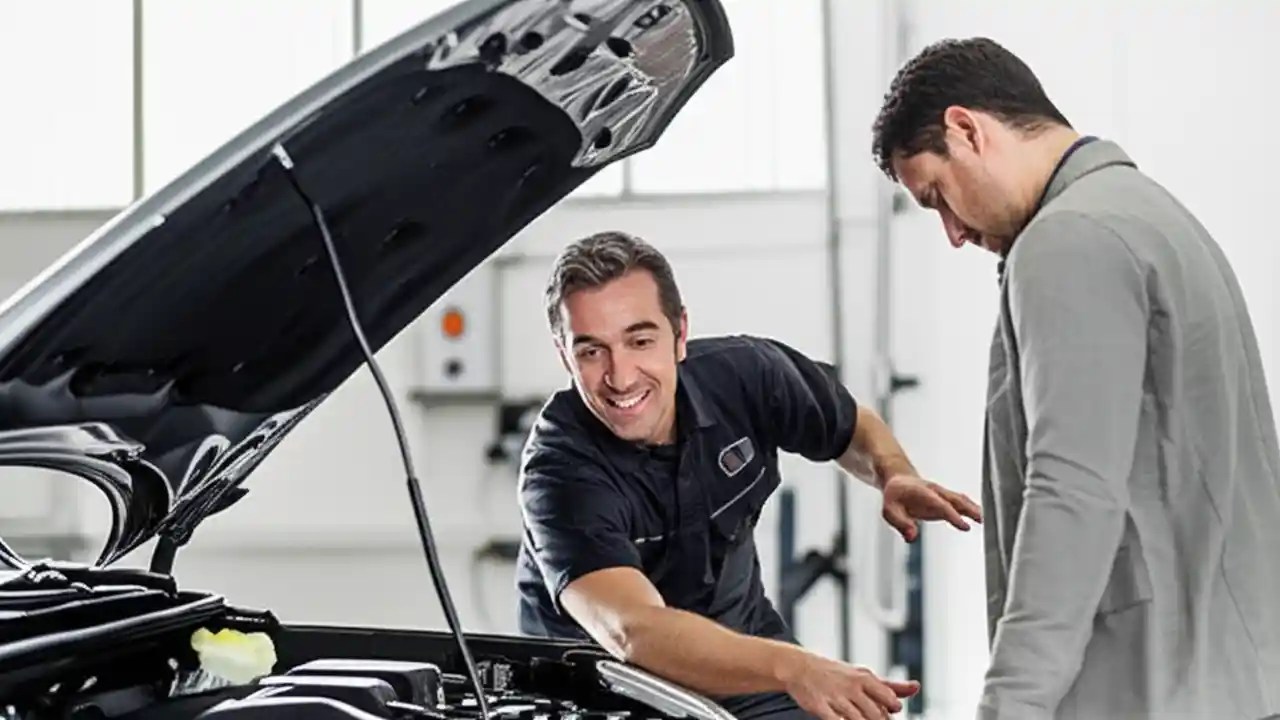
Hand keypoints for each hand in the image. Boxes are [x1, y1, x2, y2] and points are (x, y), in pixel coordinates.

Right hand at [782, 654, 918, 719]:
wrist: (799, 666)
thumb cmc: (835, 674)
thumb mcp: (863, 675)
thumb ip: (890, 685)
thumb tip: (916, 688)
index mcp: (865, 678)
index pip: (889, 700)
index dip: (892, 710)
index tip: (886, 714)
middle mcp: (852, 687)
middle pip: (876, 714)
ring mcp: (836, 697)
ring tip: (858, 719)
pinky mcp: (820, 706)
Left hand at [881, 475, 981, 541]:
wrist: (898, 481)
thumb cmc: (894, 495)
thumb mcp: (889, 511)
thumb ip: (901, 523)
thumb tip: (912, 536)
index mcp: (923, 492)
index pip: (941, 504)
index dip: (953, 515)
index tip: (965, 526)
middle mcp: (936, 492)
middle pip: (956, 499)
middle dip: (969, 509)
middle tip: (983, 520)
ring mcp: (942, 496)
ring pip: (961, 500)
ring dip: (974, 509)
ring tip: (987, 521)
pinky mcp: (945, 501)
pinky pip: (960, 504)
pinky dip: (971, 510)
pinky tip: (981, 519)